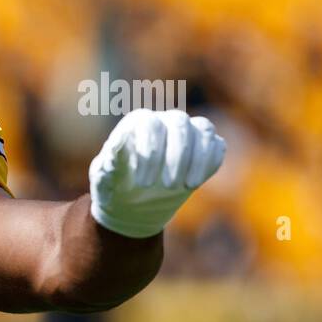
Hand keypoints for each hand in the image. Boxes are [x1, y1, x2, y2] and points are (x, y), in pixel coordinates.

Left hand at [88, 108, 225, 238]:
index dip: (150, 152)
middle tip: (167, 186)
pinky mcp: (205, 147)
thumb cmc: (115, 184)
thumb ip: (112, 157)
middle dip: (177, 156)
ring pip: (203, 130)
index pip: (150, 124)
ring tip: (186, 187)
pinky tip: (195, 182)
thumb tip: (120, 137)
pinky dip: (210, 162)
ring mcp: (188, 132)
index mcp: (138, 122)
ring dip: (197, 159)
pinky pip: (217, 145)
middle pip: (180, 123)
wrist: (132, 201)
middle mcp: (165, 120)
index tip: (143, 183)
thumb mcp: (105, 176)